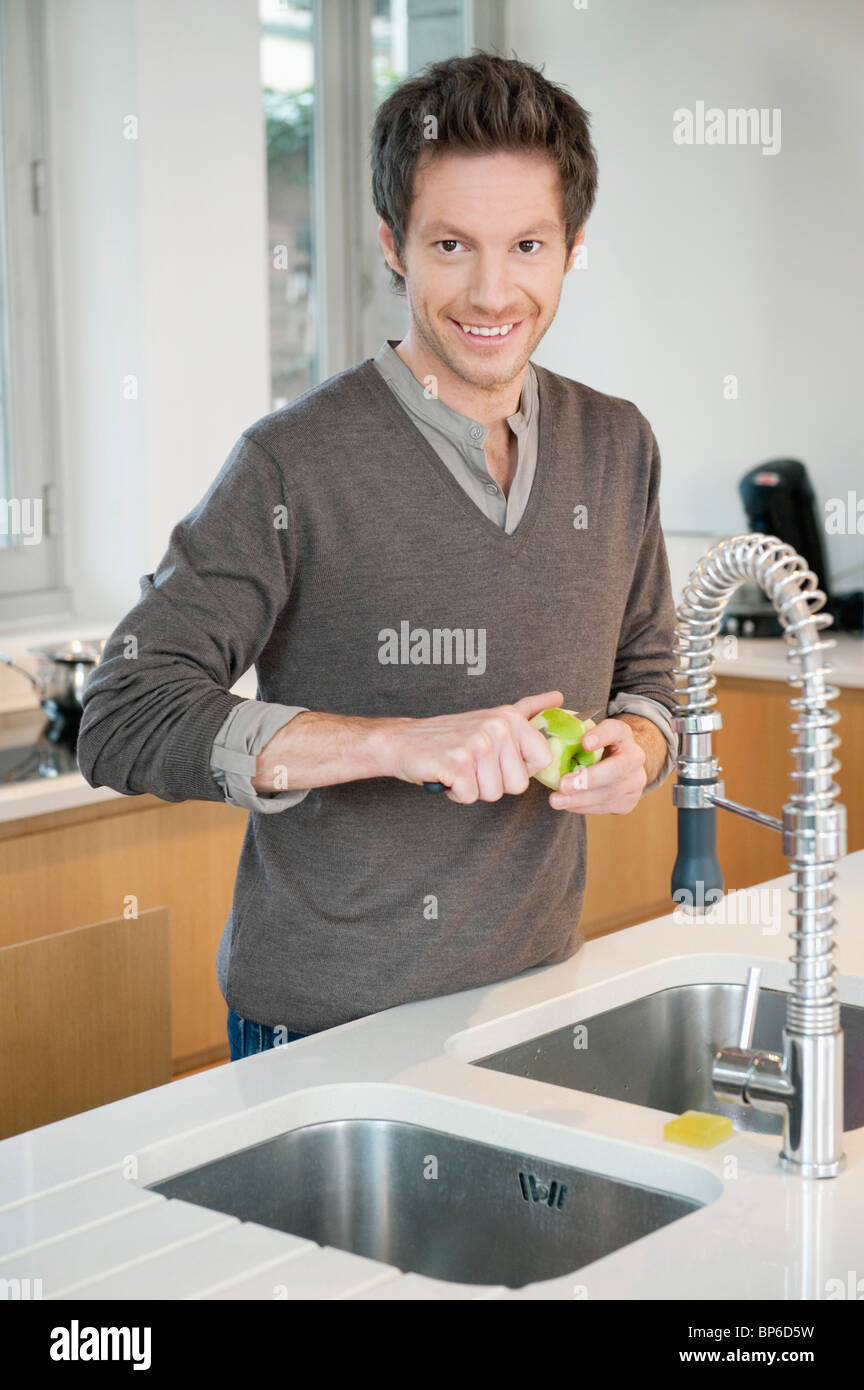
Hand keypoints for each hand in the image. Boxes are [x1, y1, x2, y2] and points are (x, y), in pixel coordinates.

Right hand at [382, 690, 565, 803]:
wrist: (404, 741)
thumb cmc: (450, 736)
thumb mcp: (492, 717)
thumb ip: (528, 710)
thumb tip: (559, 697)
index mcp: (510, 717)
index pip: (542, 760)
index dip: (520, 769)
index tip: (499, 760)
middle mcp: (497, 727)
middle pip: (518, 784)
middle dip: (495, 783)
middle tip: (473, 764)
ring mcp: (477, 744)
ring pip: (493, 793)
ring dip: (474, 788)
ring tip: (459, 768)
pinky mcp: (457, 764)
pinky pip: (470, 796)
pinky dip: (456, 793)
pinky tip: (447, 775)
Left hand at [548, 716, 647, 814]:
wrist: (618, 766)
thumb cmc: (593, 748)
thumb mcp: (586, 735)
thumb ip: (571, 733)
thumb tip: (541, 734)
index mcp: (622, 734)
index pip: (615, 730)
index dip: (601, 736)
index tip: (584, 743)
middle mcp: (634, 756)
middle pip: (616, 769)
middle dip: (588, 779)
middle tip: (562, 784)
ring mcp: (635, 780)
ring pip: (609, 792)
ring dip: (580, 799)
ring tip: (556, 800)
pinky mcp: (629, 800)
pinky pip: (606, 807)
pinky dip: (584, 807)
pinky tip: (567, 805)